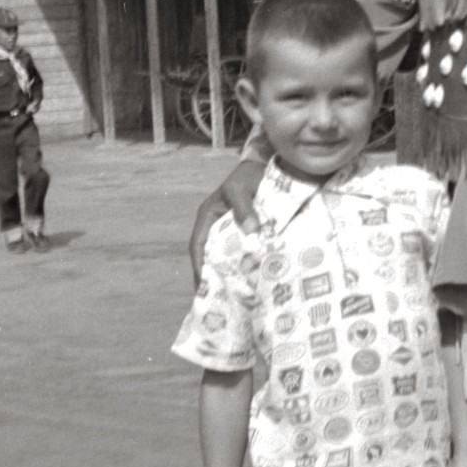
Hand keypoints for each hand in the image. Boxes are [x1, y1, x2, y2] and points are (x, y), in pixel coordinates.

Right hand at [188, 158, 264, 284]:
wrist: (268, 167)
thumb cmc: (248, 176)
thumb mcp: (240, 189)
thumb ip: (244, 208)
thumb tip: (251, 232)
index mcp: (207, 216)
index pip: (197, 245)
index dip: (198, 265)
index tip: (203, 284)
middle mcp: (217, 226)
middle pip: (211, 255)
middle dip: (215, 275)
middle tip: (220, 298)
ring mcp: (232, 230)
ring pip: (228, 255)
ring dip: (232, 272)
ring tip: (238, 294)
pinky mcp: (248, 232)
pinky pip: (244, 251)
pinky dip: (247, 263)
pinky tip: (255, 277)